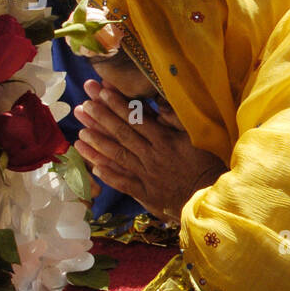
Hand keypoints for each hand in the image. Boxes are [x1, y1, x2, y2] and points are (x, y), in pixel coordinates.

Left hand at [72, 79, 226, 222]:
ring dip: (97, 144)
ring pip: (117, 156)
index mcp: (164, 140)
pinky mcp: (145, 193)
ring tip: (80, 133)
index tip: (101, 92)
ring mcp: (145, 175)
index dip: (117, 104)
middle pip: (121, 134)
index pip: (136, 118)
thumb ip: (177, 120)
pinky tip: (93, 167)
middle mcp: (150, 156)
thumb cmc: (206, 165)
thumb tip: (158, 104)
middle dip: (100, 118)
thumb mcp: (196, 138)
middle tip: (83, 106)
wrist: (209, 198)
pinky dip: (108, 175)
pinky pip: (122, 182)